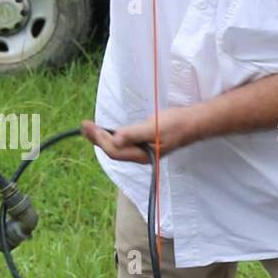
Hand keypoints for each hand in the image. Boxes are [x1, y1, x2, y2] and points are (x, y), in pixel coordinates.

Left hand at [81, 107, 201, 162]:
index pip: (114, 150)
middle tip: (83, 126)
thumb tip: (116, 138)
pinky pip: (123, 142)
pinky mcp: (144, 142)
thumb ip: (134, 134)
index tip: (88, 126)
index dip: (99, 139)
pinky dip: (112, 136)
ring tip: (89, 128)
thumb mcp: (153, 127)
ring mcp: (142, 149)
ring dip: (102, 138)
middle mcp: (140, 155)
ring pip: (117, 147)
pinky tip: (107, 131)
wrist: (193, 122)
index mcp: (142, 154)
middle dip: (96, 139)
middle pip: (113, 150)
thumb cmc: (175, 124)